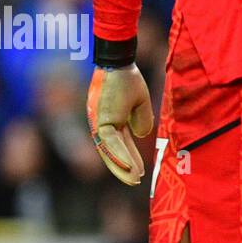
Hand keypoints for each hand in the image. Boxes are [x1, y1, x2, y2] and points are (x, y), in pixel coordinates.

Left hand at [86, 64, 153, 184]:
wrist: (120, 61)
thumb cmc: (128, 77)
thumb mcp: (140, 101)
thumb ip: (141, 118)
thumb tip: (141, 135)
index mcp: (110, 118)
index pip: (120, 144)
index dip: (129, 157)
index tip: (138, 171)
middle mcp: (102, 123)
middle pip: (111, 151)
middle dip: (122, 167)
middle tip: (134, 181)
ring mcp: (100, 122)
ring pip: (110, 150)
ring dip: (122, 166)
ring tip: (133, 178)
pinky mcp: (101, 119)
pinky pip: (111, 141)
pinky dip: (119, 155)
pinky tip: (129, 166)